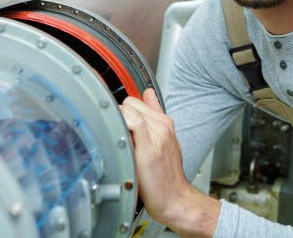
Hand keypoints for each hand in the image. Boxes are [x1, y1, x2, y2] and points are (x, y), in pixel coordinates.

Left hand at [120, 88, 219, 236]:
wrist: (174, 198)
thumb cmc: (166, 175)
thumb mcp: (165, 140)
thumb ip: (155, 115)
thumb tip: (147, 94)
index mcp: (166, 123)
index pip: (138, 101)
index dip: (125, 111)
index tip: (118, 124)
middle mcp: (163, 126)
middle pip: (132, 103)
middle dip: (121, 115)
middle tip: (118, 134)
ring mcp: (158, 136)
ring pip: (131, 110)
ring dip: (118, 121)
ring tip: (117, 140)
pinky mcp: (150, 147)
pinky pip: (133, 122)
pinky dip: (122, 124)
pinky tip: (118, 138)